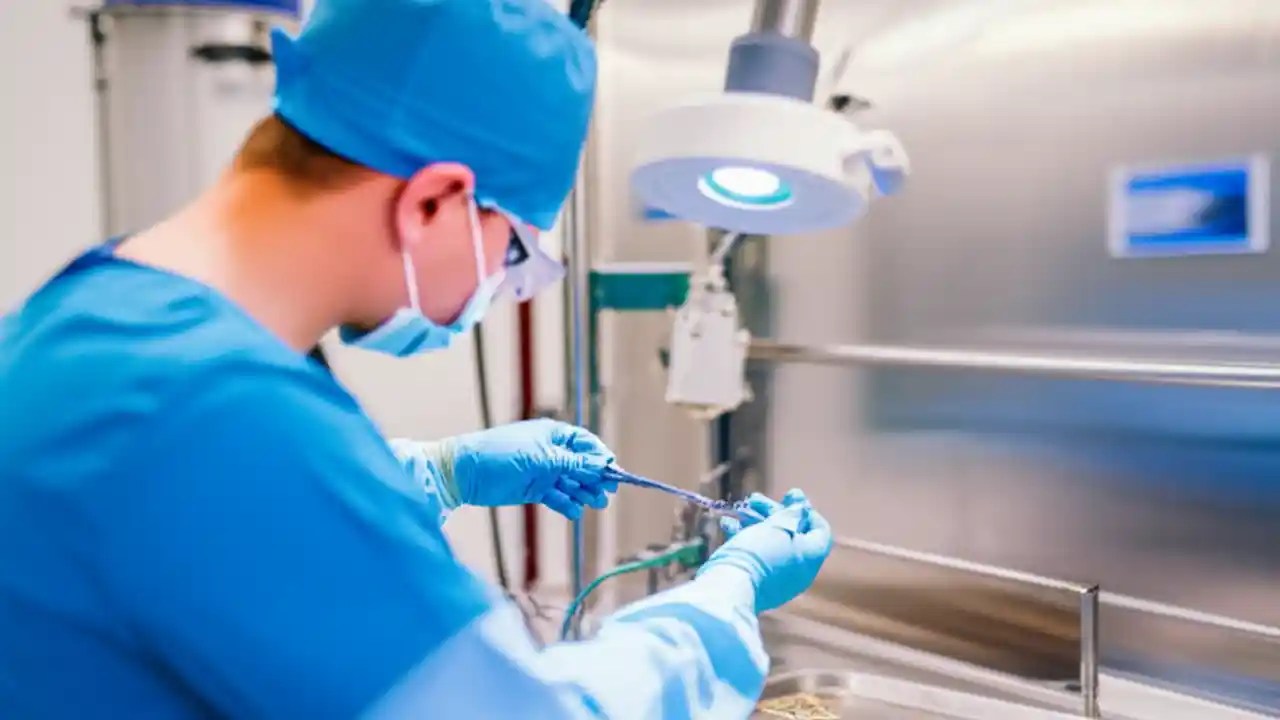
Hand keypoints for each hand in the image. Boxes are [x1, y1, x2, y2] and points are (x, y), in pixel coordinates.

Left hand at [449, 419, 616, 519]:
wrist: (465, 472)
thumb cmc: (501, 454)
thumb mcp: (540, 457)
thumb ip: (572, 463)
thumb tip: (601, 464)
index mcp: (553, 435)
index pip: (585, 444)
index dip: (600, 456)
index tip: (612, 470)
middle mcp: (551, 453)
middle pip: (582, 465)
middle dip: (596, 478)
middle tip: (607, 492)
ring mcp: (543, 472)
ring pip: (572, 483)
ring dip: (585, 492)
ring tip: (595, 503)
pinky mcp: (534, 490)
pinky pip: (557, 497)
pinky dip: (566, 504)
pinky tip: (574, 511)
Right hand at [697, 489, 832, 612]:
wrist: (730, 588)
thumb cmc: (759, 552)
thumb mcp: (777, 526)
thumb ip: (792, 513)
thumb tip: (802, 506)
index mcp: (811, 556)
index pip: (820, 530)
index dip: (807, 511)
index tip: (788, 498)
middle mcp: (799, 569)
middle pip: (793, 534)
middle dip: (773, 513)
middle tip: (754, 499)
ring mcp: (779, 578)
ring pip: (772, 543)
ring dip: (757, 522)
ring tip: (738, 508)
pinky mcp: (758, 583)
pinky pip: (758, 557)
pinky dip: (747, 539)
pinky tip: (728, 525)